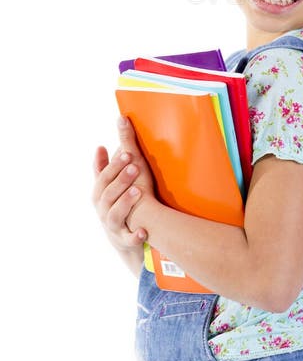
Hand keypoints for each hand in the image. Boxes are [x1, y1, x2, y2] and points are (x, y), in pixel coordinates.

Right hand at [92, 116, 154, 256]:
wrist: (124, 237)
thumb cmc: (121, 201)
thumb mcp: (117, 179)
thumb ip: (119, 152)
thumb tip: (120, 120)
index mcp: (100, 192)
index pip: (102, 176)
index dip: (111, 165)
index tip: (121, 151)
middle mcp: (102, 208)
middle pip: (107, 193)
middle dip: (119, 178)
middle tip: (134, 163)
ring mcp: (112, 225)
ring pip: (114, 214)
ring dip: (125, 202)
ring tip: (138, 191)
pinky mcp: (124, 240)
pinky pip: (128, 240)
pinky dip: (135, 236)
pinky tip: (143, 231)